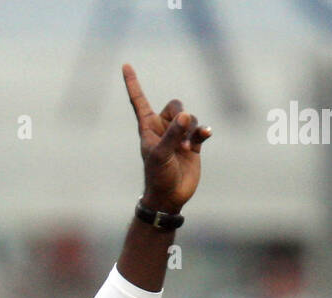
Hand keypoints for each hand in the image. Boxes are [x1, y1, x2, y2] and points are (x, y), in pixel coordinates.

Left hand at [122, 63, 210, 214]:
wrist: (170, 197)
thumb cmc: (158, 177)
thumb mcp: (161, 155)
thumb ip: (172, 134)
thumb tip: (185, 116)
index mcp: (148, 127)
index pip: (139, 101)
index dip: (133, 83)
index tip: (125, 65)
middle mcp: (163, 129)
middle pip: (175, 106)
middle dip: (180, 115)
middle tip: (180, 134)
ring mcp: (178, 136)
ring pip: (190, 118)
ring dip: (191, 130)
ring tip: (186, 149)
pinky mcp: (192, 145)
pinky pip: (200, 130)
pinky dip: (203, 131)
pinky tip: (206, 135)